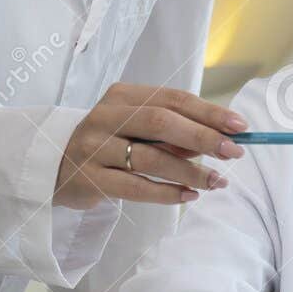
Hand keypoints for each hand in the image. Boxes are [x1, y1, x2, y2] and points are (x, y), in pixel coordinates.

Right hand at [54, 82, 248, 208]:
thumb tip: (219, 140)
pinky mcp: (89, 180)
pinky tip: (188, 196)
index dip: (209, 112)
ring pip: (150, 159)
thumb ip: (172, 132)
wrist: (52, 165)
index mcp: (123, 96)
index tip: (240, 126)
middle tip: (235, 152)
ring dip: (190, 171)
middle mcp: (106, 117)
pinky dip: (166, 193)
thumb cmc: (107, 143)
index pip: (173, 99)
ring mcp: (94, 148)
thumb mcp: (136, 127)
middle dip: (203, 138)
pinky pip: (134, 187)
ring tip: (217, 181)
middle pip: (162, 123)